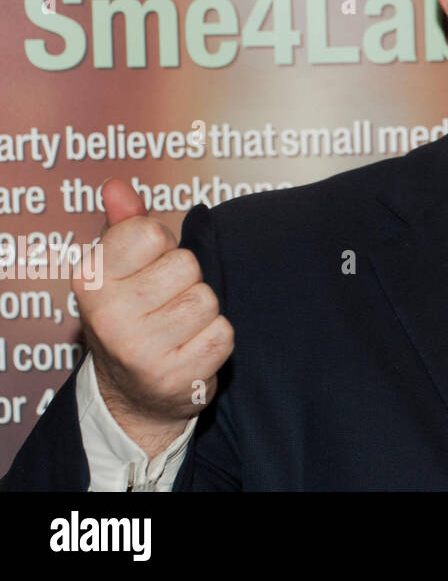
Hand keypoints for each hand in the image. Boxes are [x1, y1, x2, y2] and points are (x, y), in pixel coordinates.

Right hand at [75, 178, 233, 458]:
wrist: (131, 394)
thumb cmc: (133, 314)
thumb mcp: (120, 268)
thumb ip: (125, 223)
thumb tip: (118, 186)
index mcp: (91, 280)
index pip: (151, 233)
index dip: (163, 246)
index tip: (150, 267)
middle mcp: (107, 316)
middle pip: (187, 265)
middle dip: (187, 280)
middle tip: (166, 302)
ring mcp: (137, 350)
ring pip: (207, 300)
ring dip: (203, 312)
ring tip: (177, 327)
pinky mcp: (172, 377)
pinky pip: (223, 334)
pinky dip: (215, 339)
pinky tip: (190, 350)